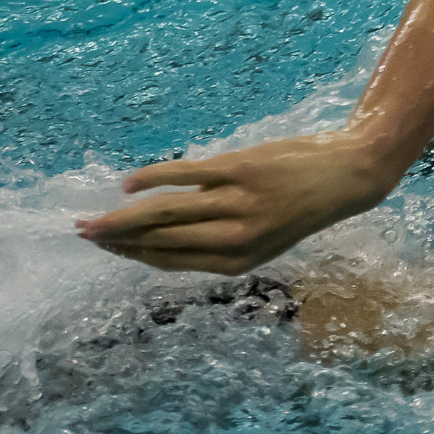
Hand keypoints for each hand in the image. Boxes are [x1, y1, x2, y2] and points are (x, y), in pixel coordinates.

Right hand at [77, 131, 395, 273]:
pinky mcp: (240, 170)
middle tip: (85, 233)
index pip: (173, 262)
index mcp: (240, 261)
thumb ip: (220, 238)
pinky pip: (184, 176)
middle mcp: (237, 238)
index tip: (107, 248)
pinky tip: (130, 183)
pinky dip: (152, 178)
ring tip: (94, 217)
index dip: (135, 256)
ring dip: (124, 216)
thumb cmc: (301, 204)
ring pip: (166, 213)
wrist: (349, 174)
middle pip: (162, 240)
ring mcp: (238, 204)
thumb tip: (163, 234)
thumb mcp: (264, 235)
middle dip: (119, 239)